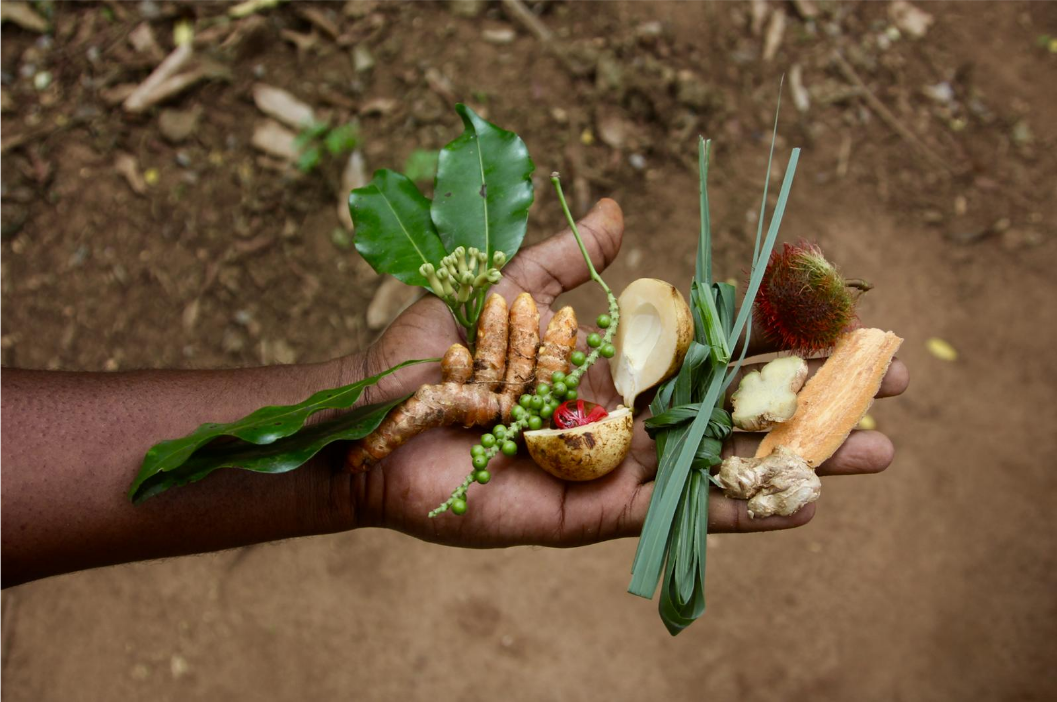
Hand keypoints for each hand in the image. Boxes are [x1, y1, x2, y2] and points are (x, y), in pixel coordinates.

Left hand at [343, 199, 908, 546]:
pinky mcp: (593, 514)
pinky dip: (735, 512)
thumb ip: (566, 262)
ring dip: (797, 457)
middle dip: (815, 395)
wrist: (371, 425)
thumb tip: (618, 208)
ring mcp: (618, 467)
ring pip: (720, 464)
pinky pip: (673, 515)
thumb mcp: (506, 290)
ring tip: (874, 452)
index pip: (716, 345)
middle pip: (738, 405)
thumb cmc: (433, 356)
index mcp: (618, 363)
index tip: (849, 321)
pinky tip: (797, 502)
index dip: (780, 333)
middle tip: (895, 385)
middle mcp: (630, 416)